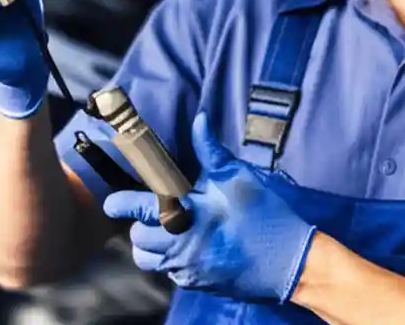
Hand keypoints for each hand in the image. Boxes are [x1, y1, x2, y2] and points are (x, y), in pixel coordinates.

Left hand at [103, 112, 317, 302]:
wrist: (290, 263)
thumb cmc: (265, 216)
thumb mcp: (238, 177)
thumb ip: (210, 150)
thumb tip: (199, 120)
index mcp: (187, 213)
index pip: (138, 208)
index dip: (120, 203)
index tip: (113, 201)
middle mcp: (180, 244)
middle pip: (137, 237)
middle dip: (139, 223)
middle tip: (153, 210)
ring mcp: (187, 268)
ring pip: (147, 260)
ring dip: (149, 245)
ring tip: (166, 229)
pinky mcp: (196, 284)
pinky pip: (168, 273)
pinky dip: (169, 259)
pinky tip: (187, 245)